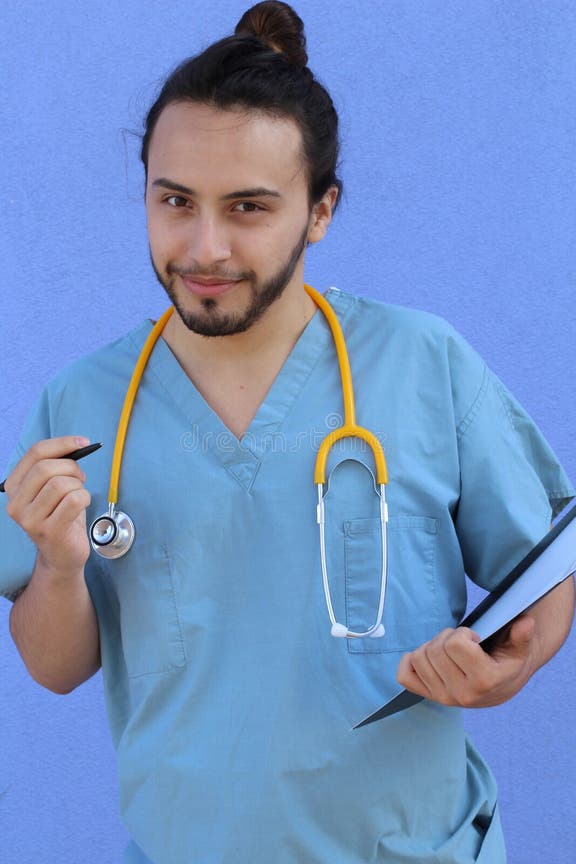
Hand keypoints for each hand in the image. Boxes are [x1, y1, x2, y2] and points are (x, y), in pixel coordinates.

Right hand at [5, 436, 91, 576]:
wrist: (61, 555)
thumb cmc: (60, 516)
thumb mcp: (52, 488)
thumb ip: (56, 466)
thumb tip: (76, 444)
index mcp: (13, 487)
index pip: (35, 453)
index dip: (62, 443)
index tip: (83, 442)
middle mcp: (16, 503)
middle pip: (46, 468)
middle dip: (72, 468)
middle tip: (81, 477)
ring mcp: (30, 520)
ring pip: (61, 484)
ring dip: (79, 486)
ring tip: (79, 494)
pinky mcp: (50, 531)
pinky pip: (74, 500)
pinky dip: (85, 498)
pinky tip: (82, 506)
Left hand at [396, 615, 537, 707]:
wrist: (505, 683)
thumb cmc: (509, 660)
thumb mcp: (521, 647)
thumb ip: (522, 635)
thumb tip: (526, 623)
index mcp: (485, 681)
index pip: (455, 644)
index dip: (463, 633)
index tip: (474, 638)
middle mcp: (462, 694)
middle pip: (434, 649)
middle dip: (447, 637)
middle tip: (462, 643)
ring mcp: (444, 698)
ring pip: (418, 658)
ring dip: (432, 646)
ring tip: (450, 651)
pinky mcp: (431, 697)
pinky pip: (404, 675)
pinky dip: (411, 661)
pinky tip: (429, 657)